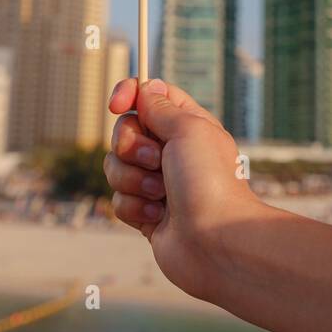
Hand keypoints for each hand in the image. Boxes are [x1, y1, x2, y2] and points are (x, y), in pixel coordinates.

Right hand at [105, 77, 265, 300]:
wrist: (216, 242)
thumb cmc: (209, 182)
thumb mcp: (188, 129)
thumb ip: (160, 107)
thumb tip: (145, 89)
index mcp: (186, 125)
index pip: (149, 95)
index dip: (129, 95)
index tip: (116, 104)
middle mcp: (171, 152)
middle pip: (124, 131)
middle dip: (131, 145)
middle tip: (156, 160)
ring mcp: (157, 183)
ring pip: (115, 166)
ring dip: (134, 180)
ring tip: (162, 195)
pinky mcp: (146, 214)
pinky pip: (118, 199)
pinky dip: (135, 207)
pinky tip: (158, 218)